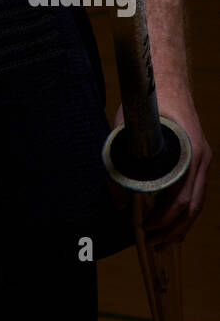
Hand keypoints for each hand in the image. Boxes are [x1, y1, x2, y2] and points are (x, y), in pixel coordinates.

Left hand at [112, 90, 212, 244]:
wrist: (165, 76)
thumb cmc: (146, 101)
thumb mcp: (125, 129)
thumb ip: (118, 164)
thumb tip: (116, 202)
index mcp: (188, 152)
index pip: (180, 198)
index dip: (163, 219)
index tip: (144, 228)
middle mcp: (200, 157)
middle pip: (192, 207)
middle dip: (171, 230)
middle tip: (150, 244)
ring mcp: (203, 158)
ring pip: (197, 202)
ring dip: (180, 225)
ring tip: (161, 242)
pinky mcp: (198, 158)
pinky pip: (196, 191)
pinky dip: (184, 210)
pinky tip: (171, 221)